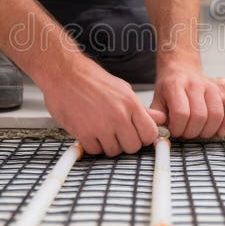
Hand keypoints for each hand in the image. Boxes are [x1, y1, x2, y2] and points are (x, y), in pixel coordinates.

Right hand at [42, 56, 164, 156]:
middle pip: (133, 147)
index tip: (137, 135)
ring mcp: (101, 126)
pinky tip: (90, 132)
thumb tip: (160, 119)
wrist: (64, 74)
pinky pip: (95, 151)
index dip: (144, 137)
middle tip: (117, 134)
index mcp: (131, 104)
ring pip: (114, 151)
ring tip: (102, 131)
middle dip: (126, 143)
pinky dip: (93, 145)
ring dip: (108, 145)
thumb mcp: (122, 89)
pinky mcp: (84, 133)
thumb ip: (141, 109)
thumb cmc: (91, 79)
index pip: (149, 134)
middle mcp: (119, 116)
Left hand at [149, 65, 224, 138]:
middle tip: (186, 133)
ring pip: (216, 115)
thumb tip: (160, 131)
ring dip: (208, 131)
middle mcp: (196, 83)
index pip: (181, 113)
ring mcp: (212, 85)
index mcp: (176, 85)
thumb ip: (155, 116)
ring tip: (199, 131)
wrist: (181, 68)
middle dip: (192, 132)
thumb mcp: (156, 100)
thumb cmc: (169, 89)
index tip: (175, 131)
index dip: (178, 128)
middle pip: (199, 116)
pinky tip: (218, 129)